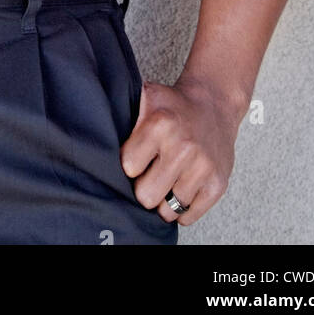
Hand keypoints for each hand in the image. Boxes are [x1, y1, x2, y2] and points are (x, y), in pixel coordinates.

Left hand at [120, 76, 241, 226]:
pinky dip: (182, 208)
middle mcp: (183, 147)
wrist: (213, 104)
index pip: (128, 168)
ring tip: (167, 179)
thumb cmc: (173, 106)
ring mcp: (202, 168)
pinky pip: (188, 217)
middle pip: (146, 196)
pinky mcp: (217, 184)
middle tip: (150, 173)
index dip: (130, 164)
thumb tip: (95, 137)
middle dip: (144, 186)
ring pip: (167, 211)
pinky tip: (181, 186)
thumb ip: (123, 115)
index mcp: (160, 124)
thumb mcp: (146, 98)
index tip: (136, 158)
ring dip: (164, 199)